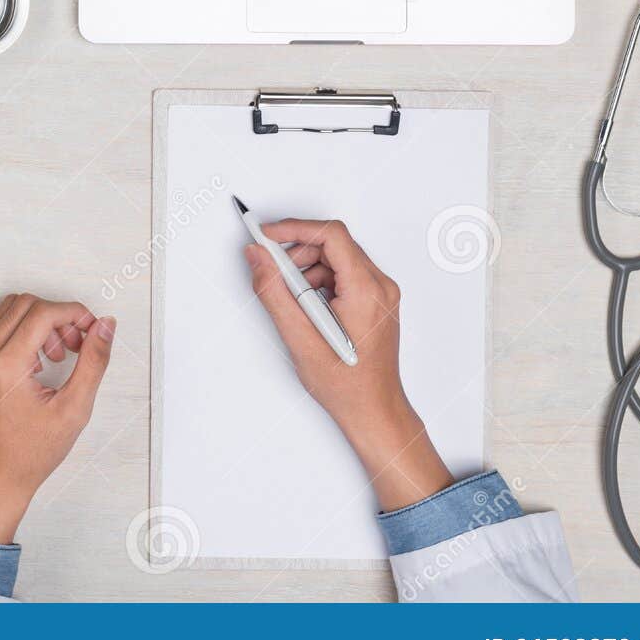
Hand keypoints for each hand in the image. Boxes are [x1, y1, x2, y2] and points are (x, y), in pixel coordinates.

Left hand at [0, 294, 115, 543]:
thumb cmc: (30, 455)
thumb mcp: (73, 410)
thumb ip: (93, 362)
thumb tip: (105, 326)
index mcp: (4, 367)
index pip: (42, 312)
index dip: (73, 313)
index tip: (91, 329)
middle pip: (24, 303)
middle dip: (57, 315)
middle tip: (77, 344)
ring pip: (8, 312)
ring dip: (39, 322)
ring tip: (58, 355)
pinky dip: (22, 332)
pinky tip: (38, 363)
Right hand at [245, 219, 451, 511]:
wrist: (374, 411)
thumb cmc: (346, 385)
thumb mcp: (299, 338)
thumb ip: (274, 292)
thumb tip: (258, 257)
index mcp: (367, 291)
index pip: (331, 235)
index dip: (295, 229)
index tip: (267, 236)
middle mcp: (380, 286)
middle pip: (334, 244)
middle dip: (298, 252)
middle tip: (273, 271)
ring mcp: (381, 293)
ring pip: (338, 258)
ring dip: (307, 269)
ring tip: (291, 300)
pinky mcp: (376, 301)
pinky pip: (344, 275)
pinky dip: (319, 282)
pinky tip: (307, 308)